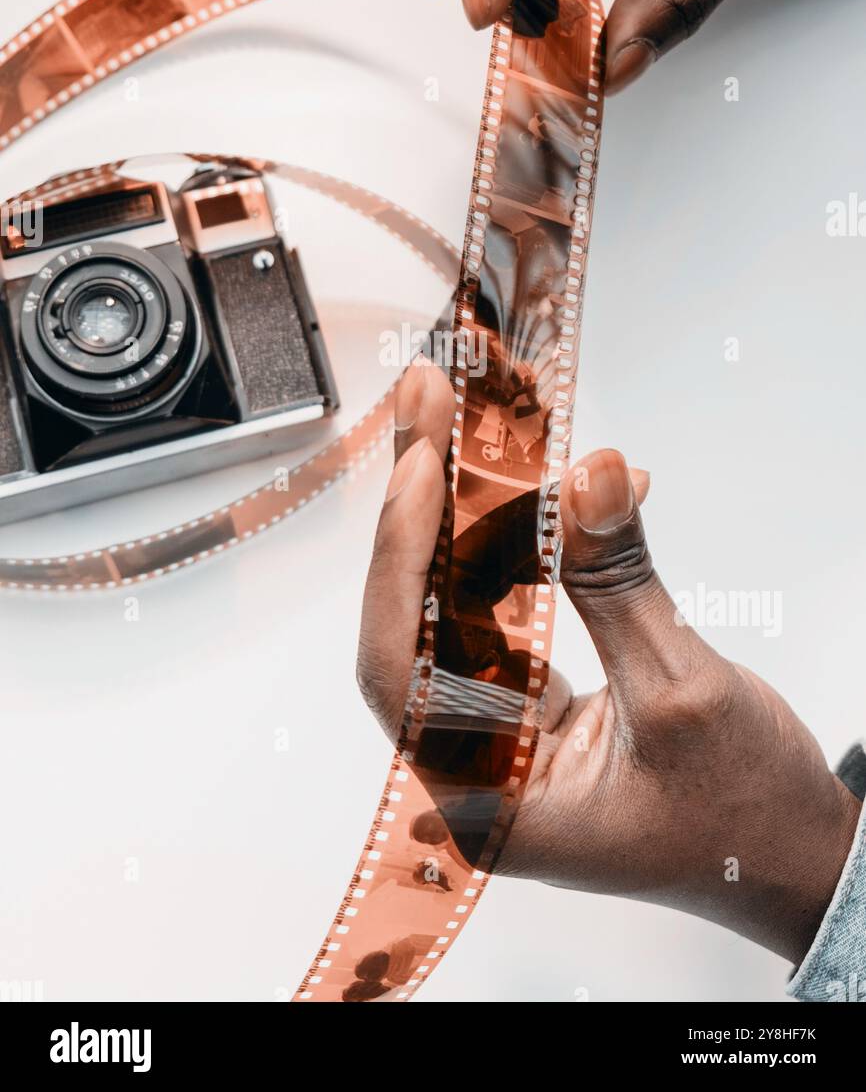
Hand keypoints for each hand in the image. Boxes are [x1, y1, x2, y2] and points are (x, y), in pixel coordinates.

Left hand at [358, 362, 859, 965]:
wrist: (794, 855)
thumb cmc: (744, 817)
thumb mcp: (684, 691)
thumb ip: (620, 580)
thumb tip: (589, 473)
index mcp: (490, 797)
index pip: (404, 666)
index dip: (399, 559)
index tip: (418, 466)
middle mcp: (477, 764)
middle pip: (420, 614)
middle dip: (425, 503)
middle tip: (428, 402)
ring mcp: (502, 728)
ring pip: (459, 600)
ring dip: (472, 507)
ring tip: (474, 418)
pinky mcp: (533, 698)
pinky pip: (510, 606)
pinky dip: (532, 542)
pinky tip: (564, 490)